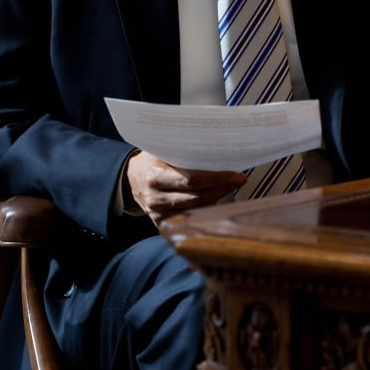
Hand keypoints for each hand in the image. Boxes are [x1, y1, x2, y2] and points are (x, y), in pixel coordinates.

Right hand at [124, 150, 246, 226]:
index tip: (236, 174)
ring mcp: (158, 214)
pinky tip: (216, 197)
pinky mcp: (162, 224)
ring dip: (217, 198)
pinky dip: (205, 208)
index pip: (191, 180)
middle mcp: (156, 198)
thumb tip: (218, 144)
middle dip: (222, 189)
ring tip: (231, 186)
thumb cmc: (151, 160)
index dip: (216, 178)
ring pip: (196, 210)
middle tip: (240, 180)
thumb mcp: (161, 150)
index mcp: (155, 176)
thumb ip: (183, 151)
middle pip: (197, 198)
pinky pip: (190, 218)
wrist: (130, 179)